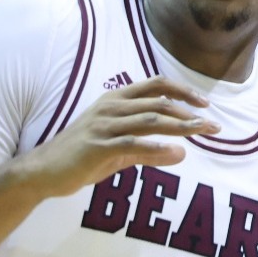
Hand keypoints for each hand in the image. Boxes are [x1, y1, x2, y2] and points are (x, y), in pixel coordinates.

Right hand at [16, 77, 217, 197]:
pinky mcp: (97, 146)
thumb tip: (181, 153)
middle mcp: (111, 107)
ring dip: (180, 126)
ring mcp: (103, 125)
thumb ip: (149, 151)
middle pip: (159, 101)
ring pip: (150, 120)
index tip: (204, 104)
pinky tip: (176, 152)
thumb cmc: (81, 158)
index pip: (156, 86)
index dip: (183, 91)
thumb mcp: (118, 152)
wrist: (43, 170)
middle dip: (190, 112)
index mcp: (116, 100)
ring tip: (202, 133)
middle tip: (213, 125)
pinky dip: (157, 147)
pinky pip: (133, 143)